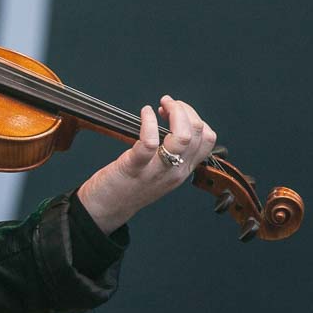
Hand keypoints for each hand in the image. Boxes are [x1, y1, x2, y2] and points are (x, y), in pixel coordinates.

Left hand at [77, 96, 216, 233]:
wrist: (105, 209)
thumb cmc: (128, 186)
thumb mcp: (159, 172)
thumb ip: (169, 154)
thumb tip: (170, 123)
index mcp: (183, 171)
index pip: (207, 139)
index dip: (195, 118)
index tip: (177, 111)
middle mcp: (176, 172)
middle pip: (198, 133)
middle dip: (185, 110)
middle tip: (168, 104)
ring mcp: (157, 171)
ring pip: (183, 136)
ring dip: (175, 112)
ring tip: (160, 106)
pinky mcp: (135, 168)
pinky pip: (149, 141)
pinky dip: (148, 121)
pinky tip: (144, 113)